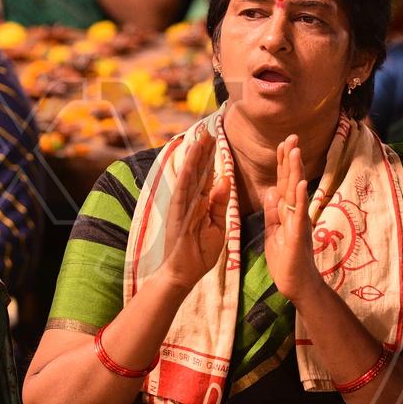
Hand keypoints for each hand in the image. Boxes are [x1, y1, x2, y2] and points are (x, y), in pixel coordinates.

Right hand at [151, 128, 232, 291]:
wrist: (185, 273)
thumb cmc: (200, 252)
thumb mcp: (218, 225)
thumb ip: (220, 203)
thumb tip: (224, 179)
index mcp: (200, 203)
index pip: (207, 176)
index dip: (211, 158)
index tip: (215, 139)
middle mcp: (190, 200)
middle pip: (197, 171)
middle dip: (202, 151)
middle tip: (208, 129)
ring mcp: (182, 206)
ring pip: (189, 176)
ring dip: (194, 157)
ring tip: (200, 138)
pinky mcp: (177, 213)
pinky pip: (183, 190)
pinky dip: (187, 174)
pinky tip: (191, 161)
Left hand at [262, 135, 318, 302]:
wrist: (296, 286)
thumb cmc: (286, 261)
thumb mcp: (274, 232)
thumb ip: (273, 212)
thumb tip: (271, 190)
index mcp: (287, 212)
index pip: (283, 183)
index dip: (282, 164)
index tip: (283, 143)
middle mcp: (295, 214)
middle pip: (291, 182)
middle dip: (290, 159)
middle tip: (291, 136)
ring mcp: (298, 223)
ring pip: (296, 193)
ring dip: (295, 171)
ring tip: (295, 151)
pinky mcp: (298, 236)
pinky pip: (299, 215)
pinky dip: (299, 199)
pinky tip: (299, 184)